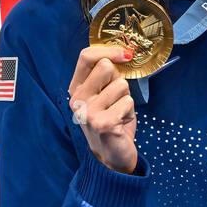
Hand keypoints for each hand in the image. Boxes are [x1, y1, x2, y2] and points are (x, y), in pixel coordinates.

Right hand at [68, 45, 138, 174]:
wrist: (112, 156)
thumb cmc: (111, 120)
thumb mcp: (104, 94)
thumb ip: (106, 75)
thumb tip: (124, 53)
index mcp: (76, 88)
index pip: (86, 56)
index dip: (109, 50)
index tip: (125, 55)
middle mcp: (77, 99)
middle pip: (106, 66)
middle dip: (119, 79)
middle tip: (117, 99)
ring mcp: (87, 112)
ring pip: (121, 85)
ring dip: (126, 98)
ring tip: (118, 113)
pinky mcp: (102, 123)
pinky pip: (128, 102)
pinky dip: (130, 111)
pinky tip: (121, 123)